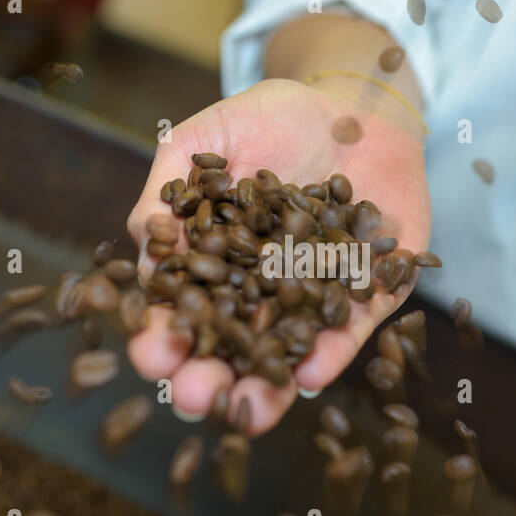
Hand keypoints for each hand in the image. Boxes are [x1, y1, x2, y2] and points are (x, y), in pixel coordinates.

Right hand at [124, 75, 429, 434]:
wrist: (357, 103)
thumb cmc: (272, 119)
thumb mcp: (206, 138)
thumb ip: (171, 185)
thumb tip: (145, 235)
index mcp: (216, 264)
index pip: (184, 310)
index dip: (165, 335)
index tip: (151, 355)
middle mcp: (264, 292)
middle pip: (232, 346)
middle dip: (211, 378)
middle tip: (193, 397)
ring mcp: (317, 297)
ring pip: (288, 353)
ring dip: (267, 388)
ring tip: (247, 412)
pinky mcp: (370, 293)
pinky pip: (349, 330)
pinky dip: (329, 353)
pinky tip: (308, 374)